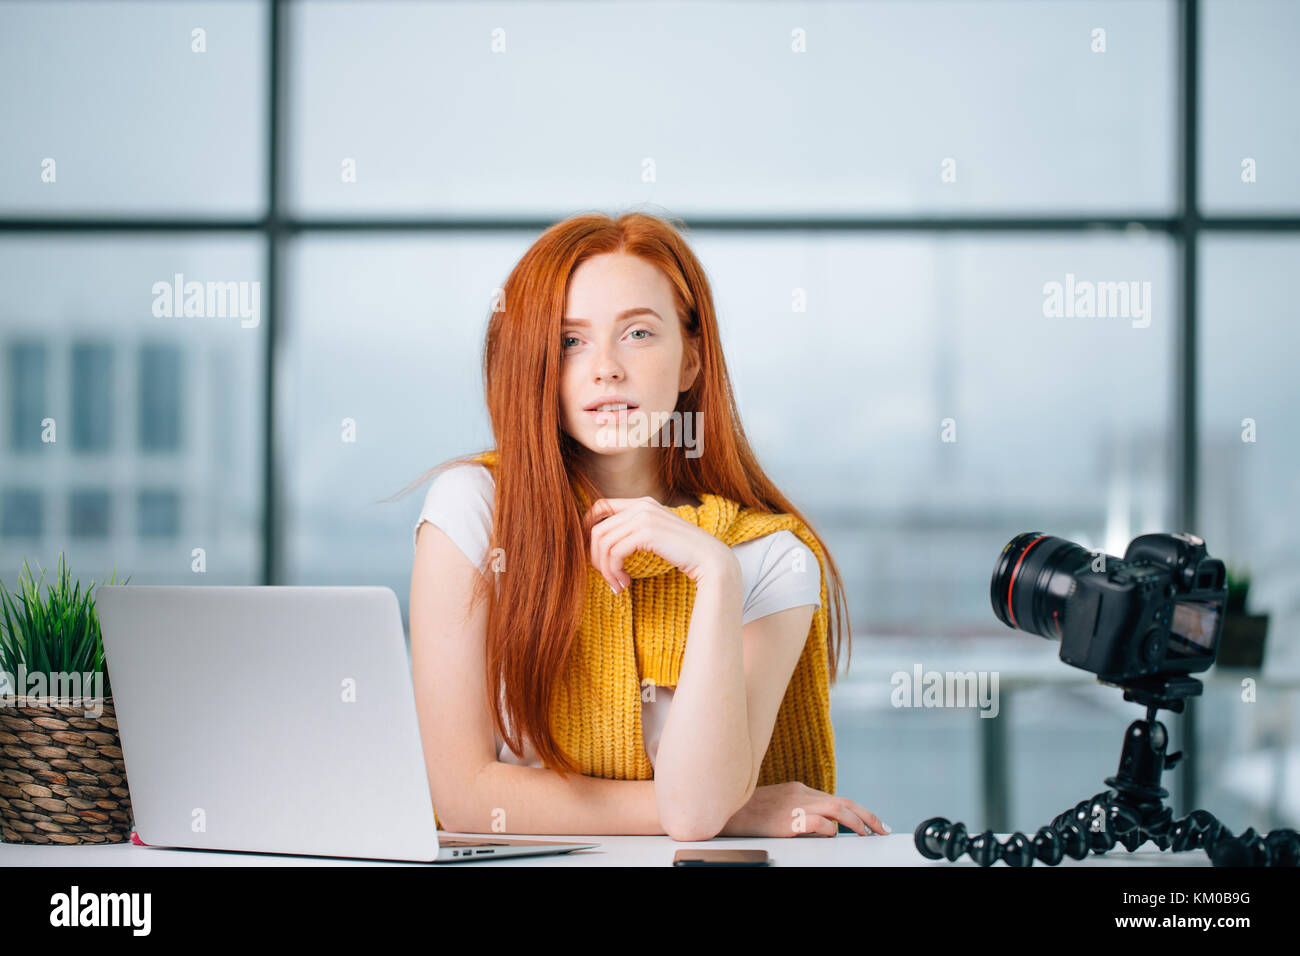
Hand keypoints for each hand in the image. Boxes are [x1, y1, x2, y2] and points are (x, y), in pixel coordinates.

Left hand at [581, 496, 738, 590]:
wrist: (710, 559)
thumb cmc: (684, 553)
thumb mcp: (656, 535)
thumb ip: (635, 531)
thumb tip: (605, 545)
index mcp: (642, 503)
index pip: (601, 505)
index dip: (587, 526)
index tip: (591, 550)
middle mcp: (641, 506)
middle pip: (598, 529)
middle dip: (596, 558)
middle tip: (608, 578)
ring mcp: (644, 517)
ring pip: (604, 543)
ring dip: (606, 569)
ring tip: (617, 585)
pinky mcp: (646, 533)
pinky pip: (615, 552)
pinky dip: (614, 571)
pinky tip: (625, 584)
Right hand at [718, 781, 889, 837]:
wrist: (721, 808)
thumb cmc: (745, 812)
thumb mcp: (776, 808)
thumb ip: (799, 814)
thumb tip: (824, 830)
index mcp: (798, 790)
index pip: (835, 799)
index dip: (857, 811)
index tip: (871, 823)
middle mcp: (800, 794)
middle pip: (843, 801)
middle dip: (866, 815)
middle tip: (882, 829)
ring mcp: (793, 805)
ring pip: (836, 808)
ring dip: (856, 822)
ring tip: (868, 835)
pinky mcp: (786, 820)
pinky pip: (816, 823)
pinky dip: (829, 830)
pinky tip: (832, 837)